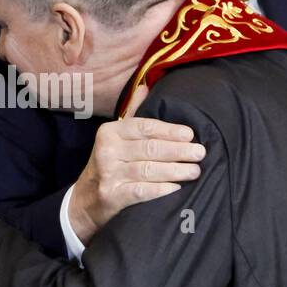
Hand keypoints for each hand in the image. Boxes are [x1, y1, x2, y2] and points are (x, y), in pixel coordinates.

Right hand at [67, 85, 206, 243]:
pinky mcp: (112, 196)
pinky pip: (142, 191)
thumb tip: (146, 86)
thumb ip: (132, 113)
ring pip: (149, 170)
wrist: (86, 200)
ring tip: (195, 171)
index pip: (145, 127)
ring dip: (175, 170)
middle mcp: (107, 150)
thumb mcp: (115, 137)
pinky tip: (176, 188)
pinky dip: (161, 190)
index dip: (170, 130)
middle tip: (200, 153)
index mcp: (110, 132)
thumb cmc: (109, 164)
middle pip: (150, 148)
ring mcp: (108, 174)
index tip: (190, 134)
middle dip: (178, 151)